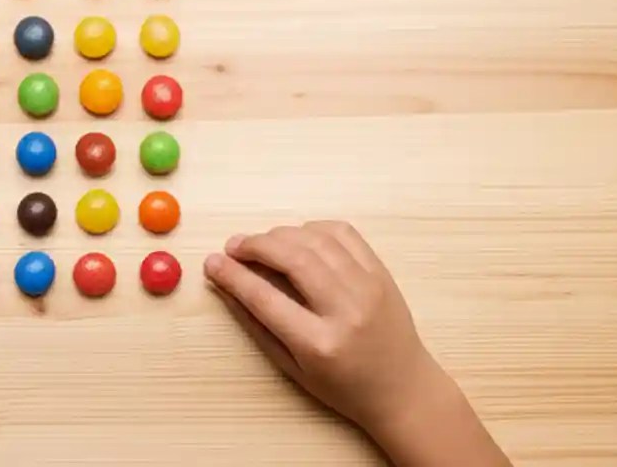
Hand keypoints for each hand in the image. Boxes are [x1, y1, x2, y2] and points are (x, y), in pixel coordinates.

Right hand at [205, 222, 509, 465]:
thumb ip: (257, 326)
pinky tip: (297, 238)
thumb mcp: (292, 369)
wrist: (404, 389)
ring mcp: (368, 287)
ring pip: (316, 240)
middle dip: (255, 246)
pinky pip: (343, 233)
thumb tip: (225, 285)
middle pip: (292, 258)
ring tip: (260, 242)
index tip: (212, 262)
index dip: (232, 276)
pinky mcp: (381, 273)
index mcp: (319, 344)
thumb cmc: (343, 387)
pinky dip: (313, 228)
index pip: (265, 298)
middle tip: (233, 246)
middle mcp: (346, 310)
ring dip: (280, 234)